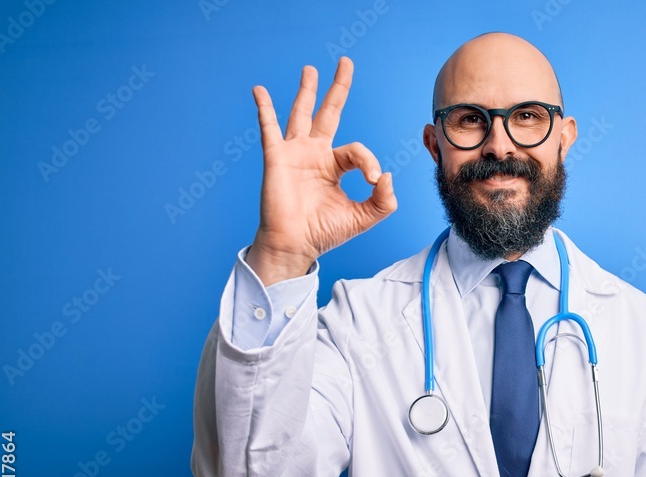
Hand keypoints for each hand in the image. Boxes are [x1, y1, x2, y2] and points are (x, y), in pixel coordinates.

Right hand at [246, 57, 396, 285]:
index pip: (356, 150)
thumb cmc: (324, 233)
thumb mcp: (363, 217)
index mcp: (334, 167)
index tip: (371, 180)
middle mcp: (315, 155)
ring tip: (310, 69)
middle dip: (337, 88)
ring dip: (306, 91)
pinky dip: (264, 109)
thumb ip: (383, 200)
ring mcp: (294, 153)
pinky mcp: (276, 158)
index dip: (368, 161)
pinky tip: (259, 91)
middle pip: (328, 113)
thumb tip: (386, 175)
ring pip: (301, 114)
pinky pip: (269, 128)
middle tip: (345, 62)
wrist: (296, 245)